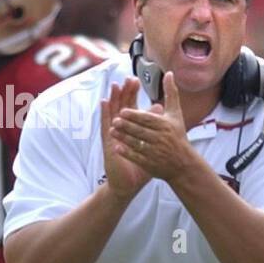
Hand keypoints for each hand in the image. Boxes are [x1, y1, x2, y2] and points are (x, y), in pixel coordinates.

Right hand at [99, 78, 151, 201]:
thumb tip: (159, 110)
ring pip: (113, 113)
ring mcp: (113, 135)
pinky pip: (105, 125)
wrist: (128, 184)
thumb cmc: (138, 166)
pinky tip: (104, 102)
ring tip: (116, 85)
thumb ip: (154, 129)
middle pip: (122, 106)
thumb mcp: (149, 146)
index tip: (136, 80)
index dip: (133, 94)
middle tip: (128, 78)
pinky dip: (105, 113)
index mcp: (130, 130)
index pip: (131, 107)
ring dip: (114, 99)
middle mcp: (120, 130)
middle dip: (125, 92)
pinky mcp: (108, 142)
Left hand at [111, 72, 192, 185]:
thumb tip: (168, 73)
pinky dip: (127, 152)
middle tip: (115, 120)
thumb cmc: (178, 136)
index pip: (148, 120)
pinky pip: (137, 157)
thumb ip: (171, 93)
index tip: (122, 111)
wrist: (184, 164)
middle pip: (141, 131)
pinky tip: (117, 147)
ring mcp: (155, 153)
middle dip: (127, 126)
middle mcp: (161, 139)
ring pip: (137, 143)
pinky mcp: (151, 164)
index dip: (135, 116)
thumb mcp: (176, 114)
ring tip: (112, 131)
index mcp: (166, 126)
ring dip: (123, 138)